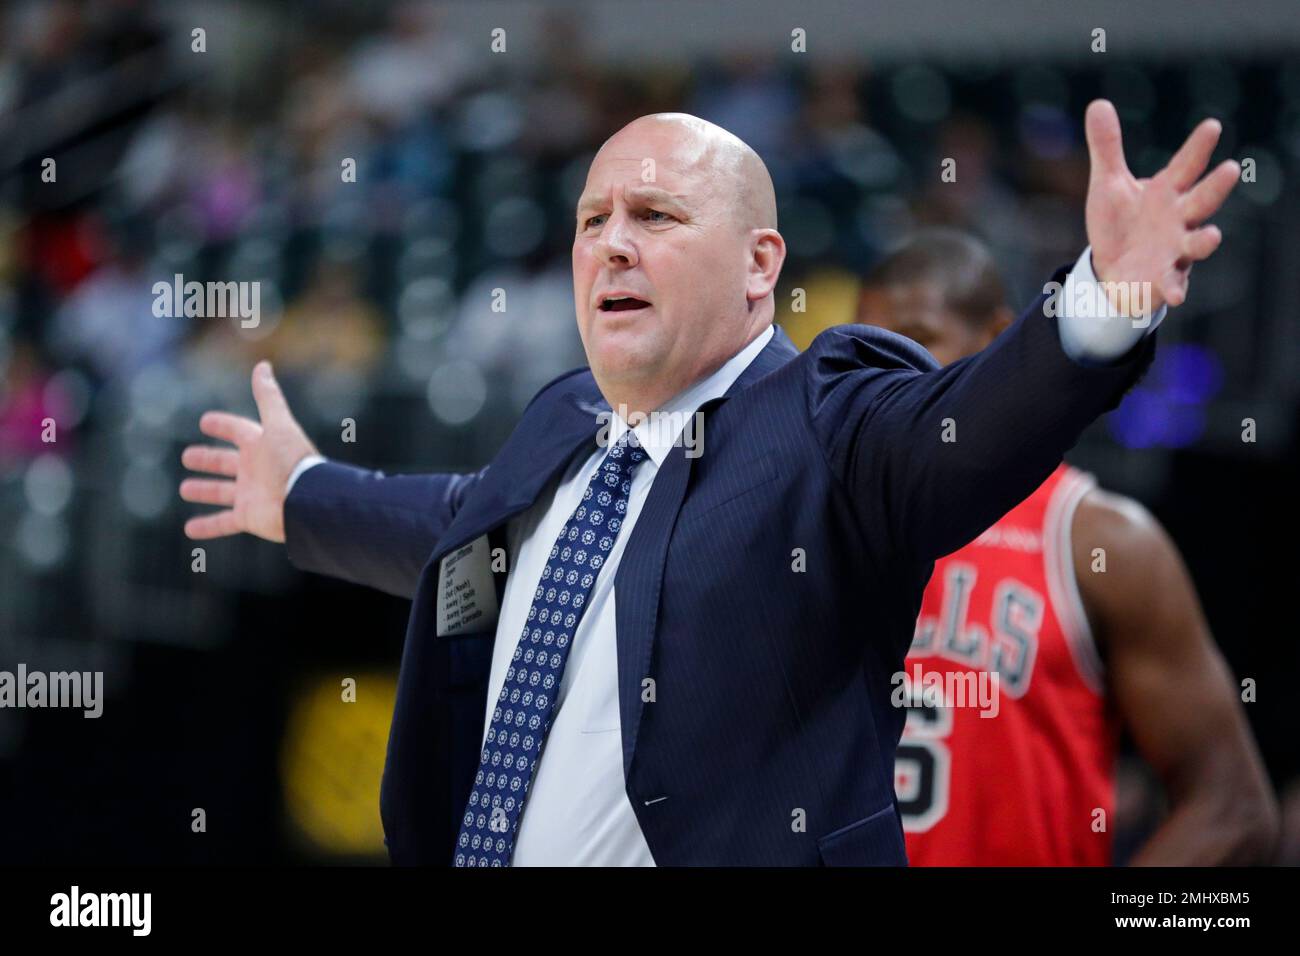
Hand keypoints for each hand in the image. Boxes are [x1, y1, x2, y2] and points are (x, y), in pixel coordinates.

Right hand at [180, 361, 317, 542]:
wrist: (306, 501)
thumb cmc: (292, 461)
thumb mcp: (279, 425)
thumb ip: (268, 397)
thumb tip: (262, 365)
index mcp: (262, 446)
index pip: (239, 431)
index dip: (223, 425)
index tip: (205, 421)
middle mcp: (255, 470)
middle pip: (226, 462)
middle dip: (207, 459)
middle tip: (187, 456)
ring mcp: (251, 495)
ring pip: (222, 492)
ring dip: (205, 490)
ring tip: (185, 488)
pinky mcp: (248, 517)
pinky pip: (223, 523)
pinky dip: (207, 527)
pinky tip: (189, 529)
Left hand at [1084, 98, 1239, 310]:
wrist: (1113, 267)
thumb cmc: (1119, 221)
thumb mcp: (1108, 184)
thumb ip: (1107, 147)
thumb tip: (1097, 103)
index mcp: (1167, 192)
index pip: (1185, 166)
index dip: (1198, 147)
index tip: (1212, 125)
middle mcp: (1179, 219)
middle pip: (1202, 201)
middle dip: (1215, 187)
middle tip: (1230, 169)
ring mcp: (1175, 250)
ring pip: (1197, 244)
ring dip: (1205, 240)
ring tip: (1211, 236)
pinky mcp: (1164, 280)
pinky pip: (1173, 285)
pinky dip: (1174, 289)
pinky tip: (1175, 296)